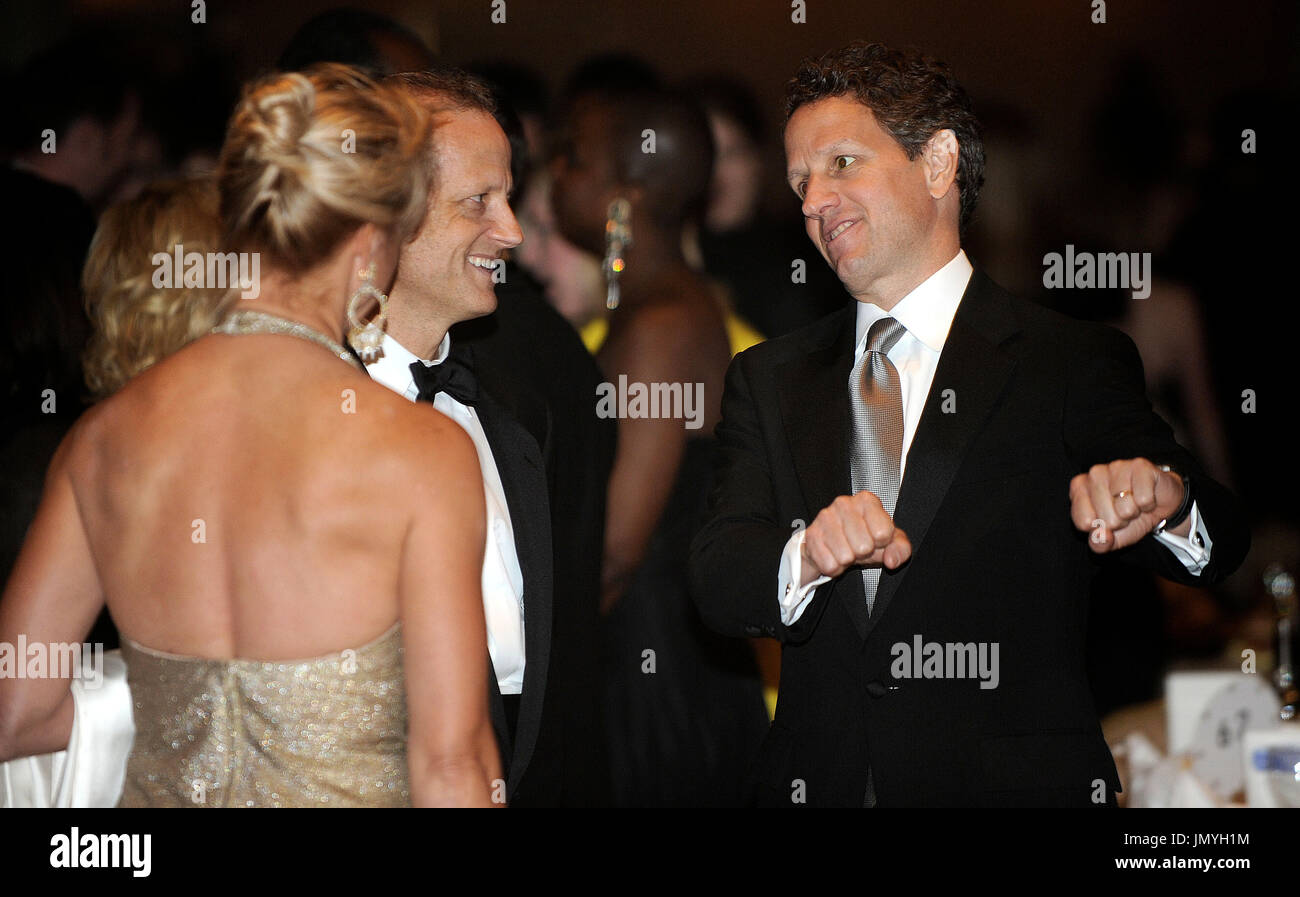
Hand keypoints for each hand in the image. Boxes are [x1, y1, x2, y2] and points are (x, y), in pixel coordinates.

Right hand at [800, 491, 911, 585]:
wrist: (833, 544)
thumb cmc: (864, 538)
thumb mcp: (889, 542)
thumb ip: (900, 549)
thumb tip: (891, 560)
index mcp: (867, 500)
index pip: (883, 532)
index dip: (881, 543)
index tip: (875, 539)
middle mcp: (844, 503)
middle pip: (864, 546)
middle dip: (863, 553)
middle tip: (858, 547)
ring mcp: (825, 517)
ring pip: (845, 556)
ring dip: (847, 561)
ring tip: (846, 551)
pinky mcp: (811, 535)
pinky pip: (829, 564)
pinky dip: (833, 567)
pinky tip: (833, 555)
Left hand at [1069, 458, 1184, 552]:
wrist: (1157, 504)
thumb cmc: (1127, 518)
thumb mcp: (1111, 538)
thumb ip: (1099, 543)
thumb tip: (1102, 536)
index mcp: (1078, 488)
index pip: (1084, 522)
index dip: (1102, 528)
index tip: (1108, 519)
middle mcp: (1094, 474)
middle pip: (1106, 518)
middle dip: (1120, 521)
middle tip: (1125, 512)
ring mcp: (1116, 466)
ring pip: (1125, 508)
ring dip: (1134, 512)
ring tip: (1135, 503)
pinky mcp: (1140, 465)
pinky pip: (1144, 499)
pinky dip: (1149, 504)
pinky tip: (1147, 496)